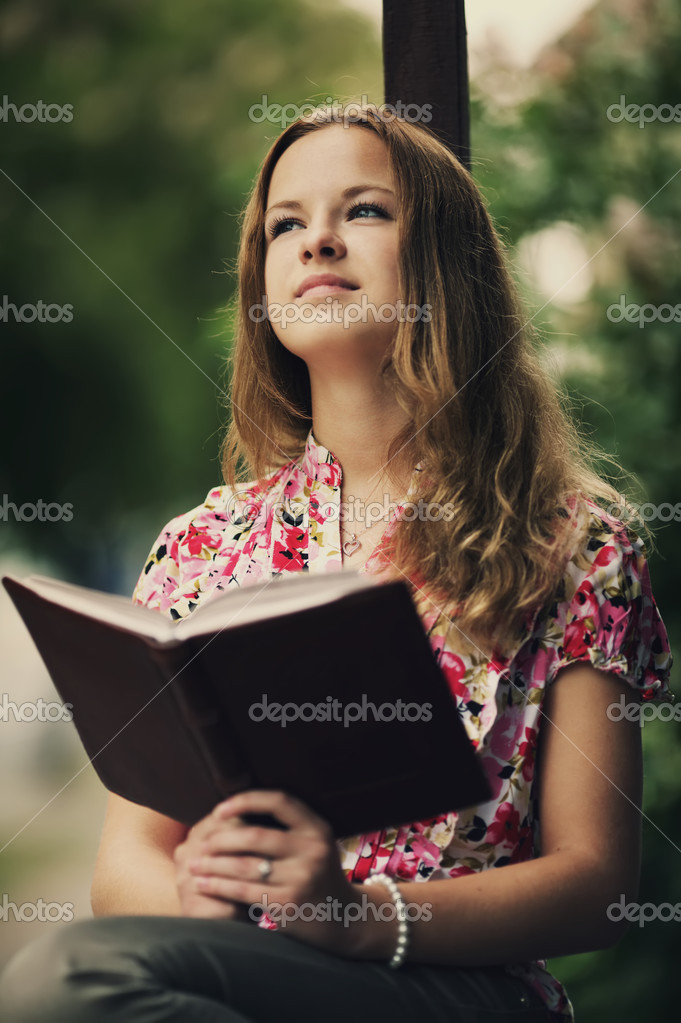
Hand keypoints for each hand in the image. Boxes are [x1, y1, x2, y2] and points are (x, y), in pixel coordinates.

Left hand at [184, 789, 359, 954]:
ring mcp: (301, 878)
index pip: (279, 801)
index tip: (220, 809)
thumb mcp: (315, 844)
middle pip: (255, 837)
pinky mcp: (287, 904)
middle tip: (201, 843)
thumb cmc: (319, 875)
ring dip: (213, 864)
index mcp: (317, 828)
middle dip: (221, 839)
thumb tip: (238, 811)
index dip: (246, 800)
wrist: (344, 918)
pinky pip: (243, 891)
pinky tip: (203, 883)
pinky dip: (219, 886)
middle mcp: (312, 850)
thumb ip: (288, 829)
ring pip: (244, 866)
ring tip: (194, 863)